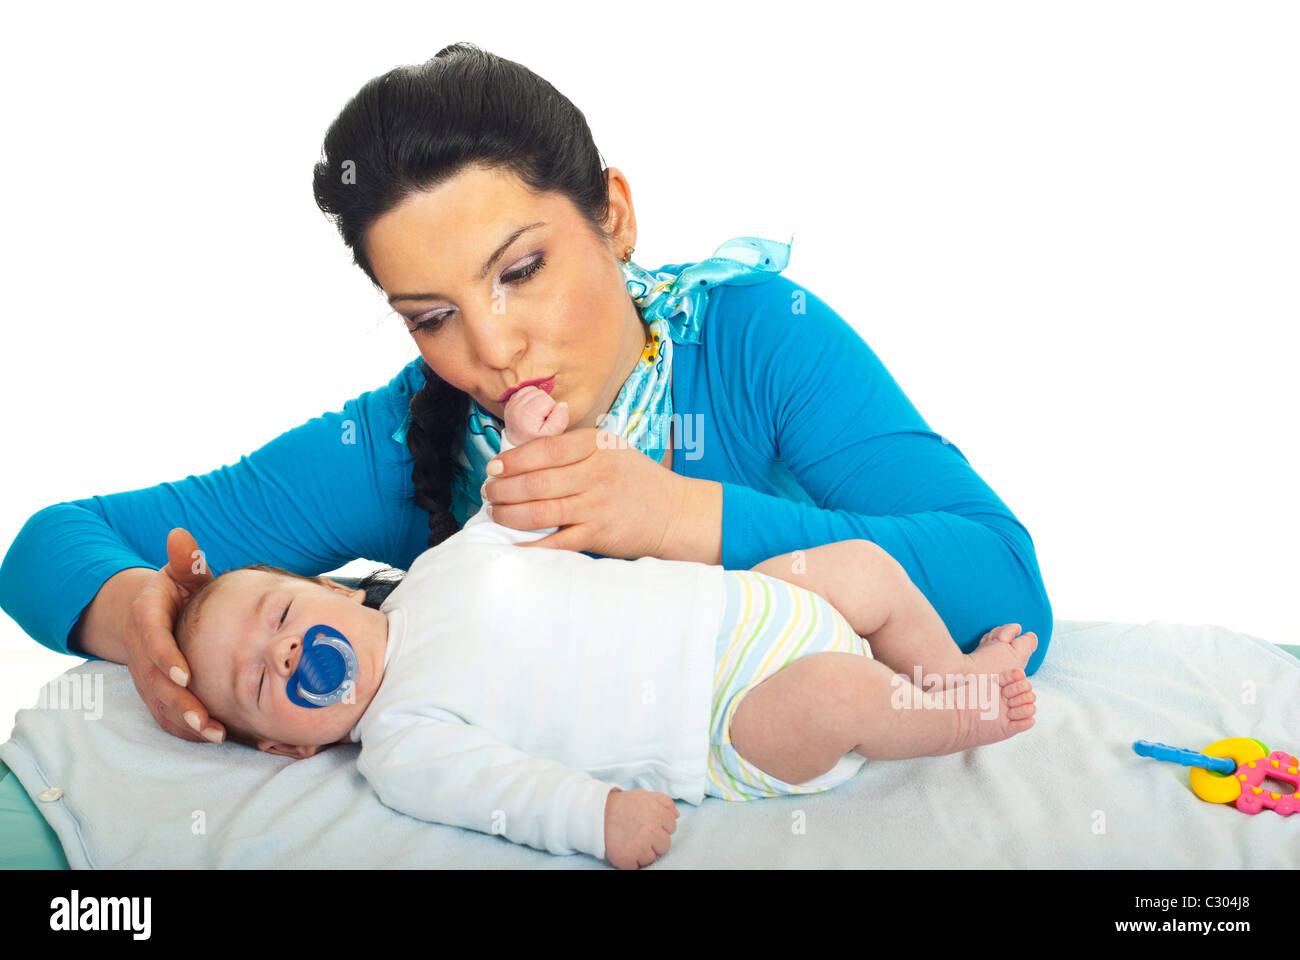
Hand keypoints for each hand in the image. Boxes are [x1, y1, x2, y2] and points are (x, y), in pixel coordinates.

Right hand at [122, 527, 222, 742]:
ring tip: (216, 736)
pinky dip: (188, 731)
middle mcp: (142, 651)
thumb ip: (187, 561)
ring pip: (161, 704)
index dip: (166, 658)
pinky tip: (217, 739)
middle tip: (207, 721)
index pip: (152, 639)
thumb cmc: (179, 590)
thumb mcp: (182, 573)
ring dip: (186, 723)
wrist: (156, 612)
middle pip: (156, 682)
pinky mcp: (156, 693)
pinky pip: (167, 716)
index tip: (184, 675)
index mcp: (147, 618)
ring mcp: (146, 675)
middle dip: (180, 703)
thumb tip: (180, 537)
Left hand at [481, 424, 699, 559]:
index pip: (545, 450)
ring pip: (540, 511)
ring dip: (509, 514)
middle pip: (536, 482)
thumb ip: (575, 449)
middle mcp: (596, 474)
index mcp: (597, 446)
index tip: (494, 467)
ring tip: (496, 513)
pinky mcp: (598, 535)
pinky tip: (511, 542)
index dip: (513, 459)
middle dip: (503, 489)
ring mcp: (597, 506)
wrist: (676, 513)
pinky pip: (556, 541)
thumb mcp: (612, 450)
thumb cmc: (638, 480)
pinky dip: (530, 544)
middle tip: (489, 492)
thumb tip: (523, 455)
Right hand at [603, 788, 678, 869]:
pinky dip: (630, 862)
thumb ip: (664, 802)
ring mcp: (639, 847)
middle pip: (664, 846)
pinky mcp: (627, 859)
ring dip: (642, 853)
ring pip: (651, 858)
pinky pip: (635, 867)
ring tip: (630, 841)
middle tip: (640, 834)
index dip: (660, 827)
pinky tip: (624, 850)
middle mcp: (651, 832)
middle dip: (654, 842)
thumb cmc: (622, 804)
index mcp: (658, 815)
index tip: (649, 824)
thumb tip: (676, 815)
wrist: (597, 812)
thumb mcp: (645, 795)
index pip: (671, 827)